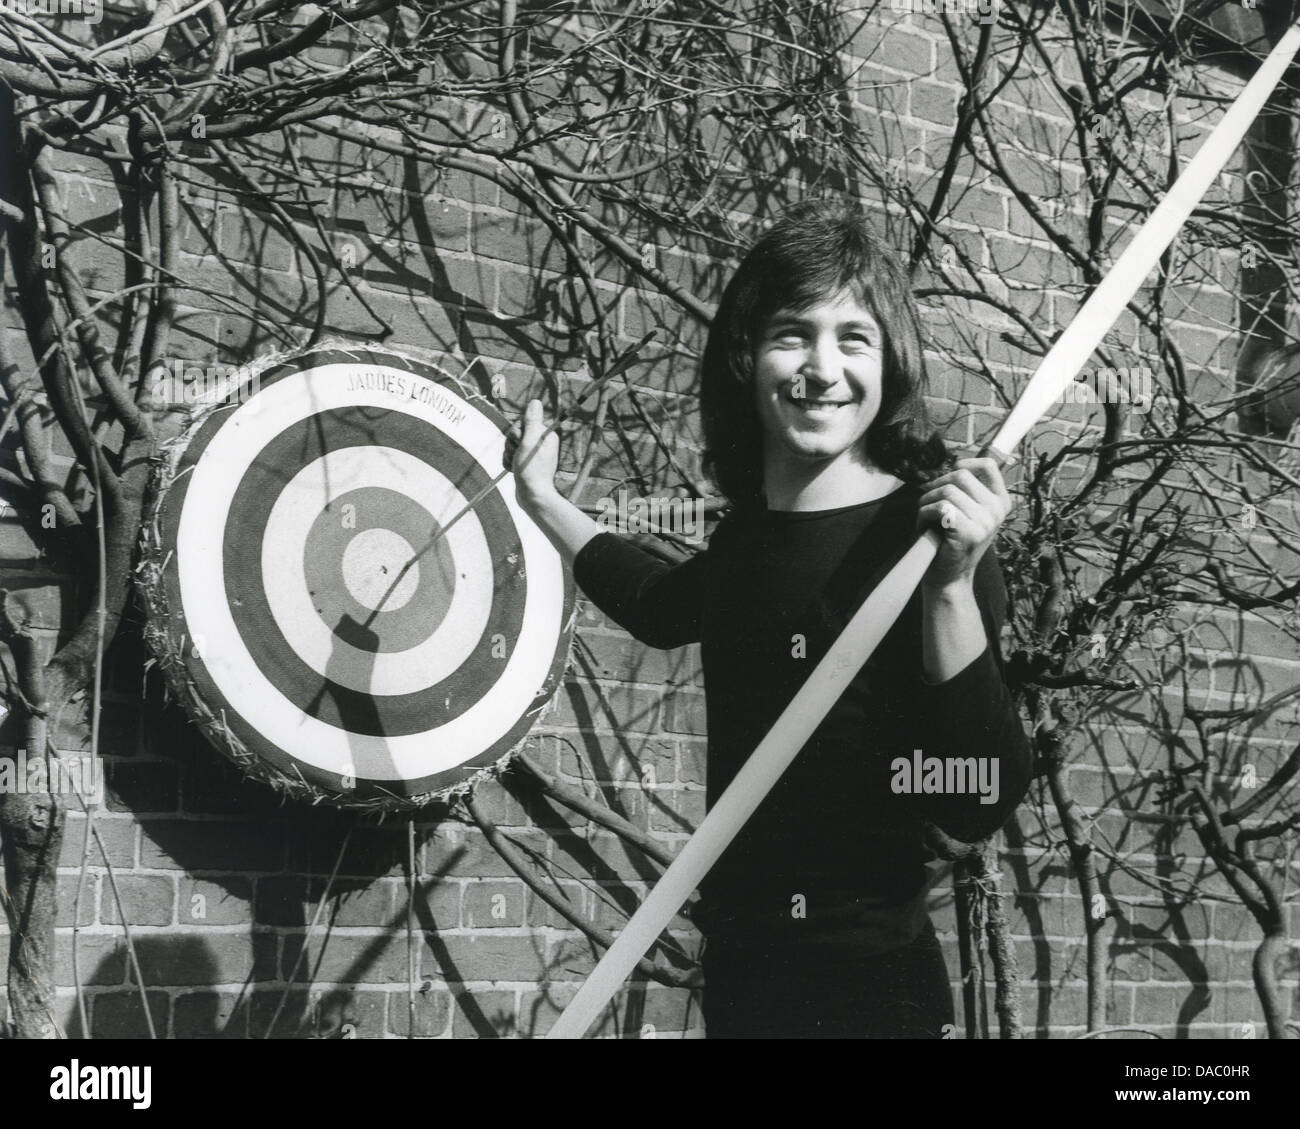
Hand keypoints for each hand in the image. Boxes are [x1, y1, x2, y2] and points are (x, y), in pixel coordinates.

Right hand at [512, 399, 559, 508]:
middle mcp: (540, 442)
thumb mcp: (530, 443)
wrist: (532, 497)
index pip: (522, 423)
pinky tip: (513, 471)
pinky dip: (509, 463)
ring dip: (509, 455)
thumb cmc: (532, 470)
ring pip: (510, 445)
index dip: (517, 433)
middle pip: (515, 433)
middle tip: (518, 456)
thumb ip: (531, 422)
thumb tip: (535, 402)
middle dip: (511, 445)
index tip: (521, 444)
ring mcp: (532, 453)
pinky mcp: (525, 462)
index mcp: (545, 435)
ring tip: (516, 465)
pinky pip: (510, 456)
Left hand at [917, 457, 1011, 589]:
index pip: (989, 465)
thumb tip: (955, 462)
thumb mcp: (967, 511)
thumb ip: (967, 489)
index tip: (949, 474)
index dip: (965, 463)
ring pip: (947, 491)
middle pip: (961, 475)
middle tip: (928, 502)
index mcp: (1000, 502)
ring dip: (927, 501)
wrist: (948, 577)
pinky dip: (925, 513)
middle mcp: (997, 511)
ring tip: (926, 517)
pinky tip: (925, 526)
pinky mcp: (970, 532)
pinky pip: (941, 507)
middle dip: (936, 485)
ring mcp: (986, 522)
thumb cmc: (951, 541)